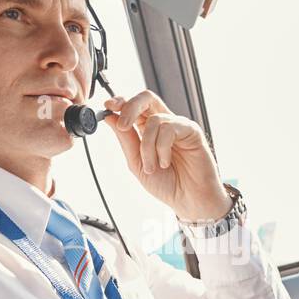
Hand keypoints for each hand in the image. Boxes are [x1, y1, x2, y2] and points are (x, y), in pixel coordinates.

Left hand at [102, 90, 231, 221]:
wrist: (188, 200)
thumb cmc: (167, 184)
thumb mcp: (137, 163)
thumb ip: (125, 140)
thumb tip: (109, 117)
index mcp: (148, 130)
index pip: (134, 106)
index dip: (120, 102)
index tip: (107, 107)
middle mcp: (163, 124)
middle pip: (146, 98)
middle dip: (130, 107)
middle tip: (122, 125)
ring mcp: (178, 126)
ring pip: (154, 119)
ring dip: (147, 146)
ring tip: (152, 167)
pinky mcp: (191, 130)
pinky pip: (169, 129)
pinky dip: (162, 148)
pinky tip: (165, 163)